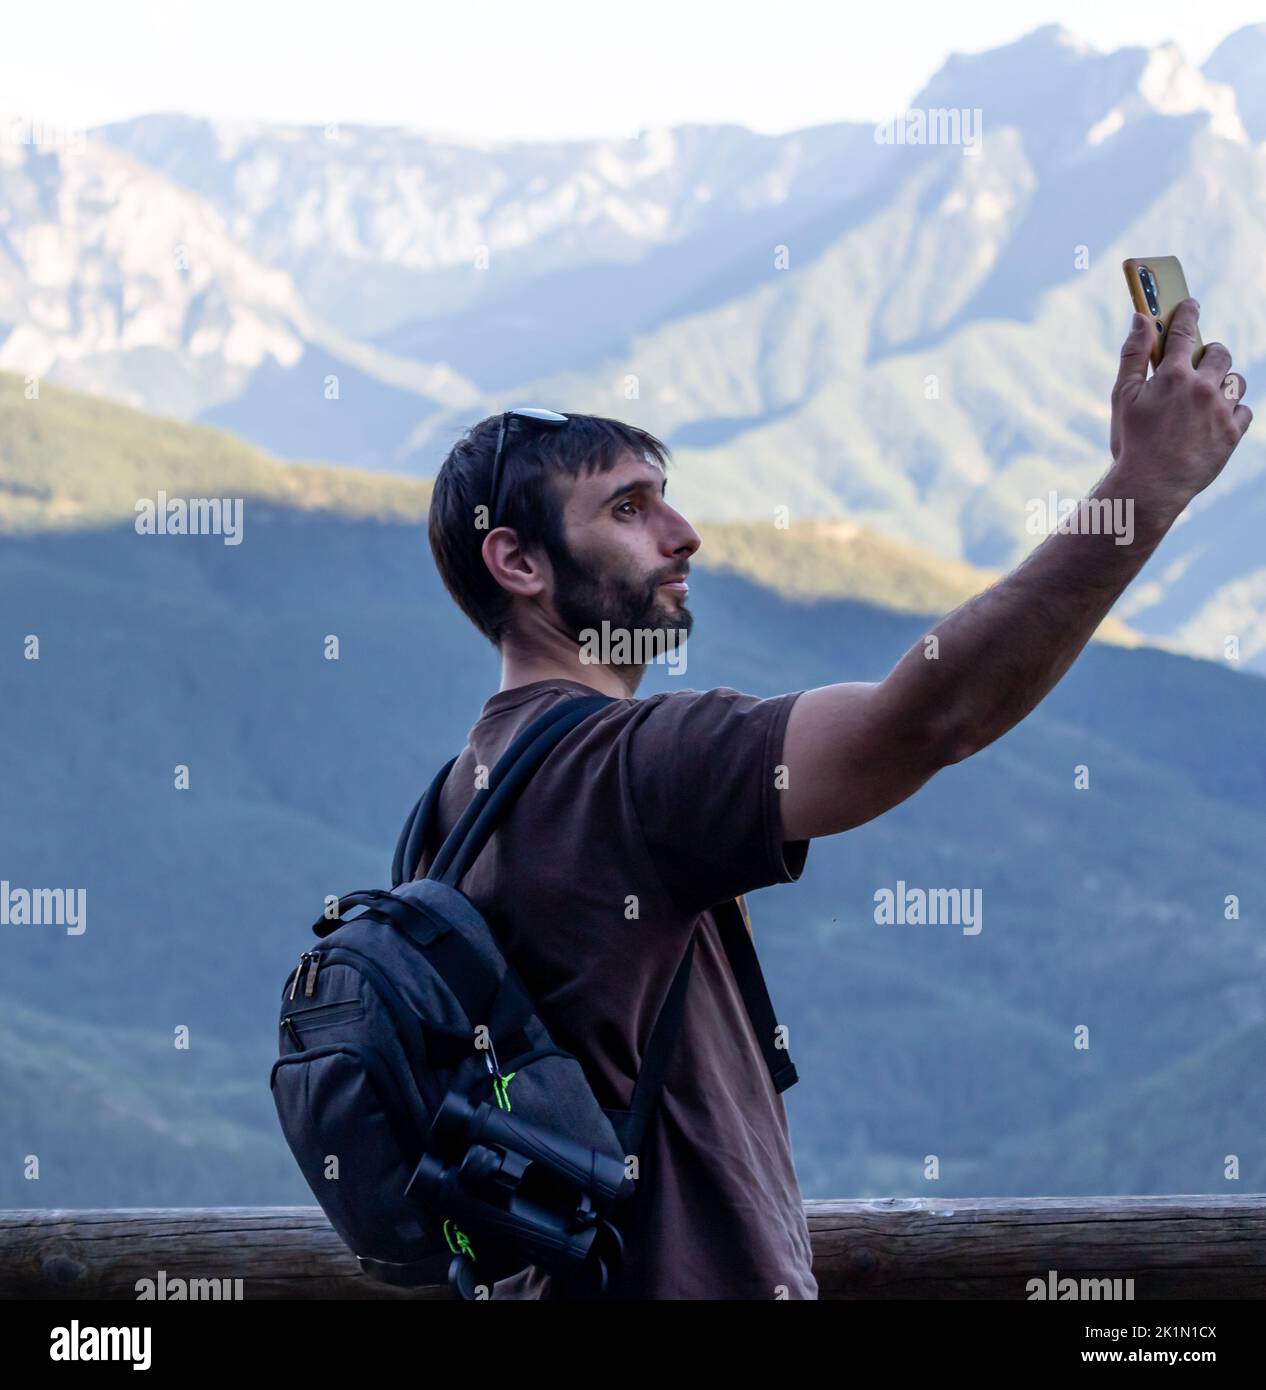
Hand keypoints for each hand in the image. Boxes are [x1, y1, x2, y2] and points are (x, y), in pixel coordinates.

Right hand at [1109, 299, 1251, 512]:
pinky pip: (1244, 410)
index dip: (1187, 313)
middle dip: (1210, 353)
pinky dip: (1232, 412)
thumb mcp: (1122, 397)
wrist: (1150, 486)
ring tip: (1206, 398)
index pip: (1184, 331)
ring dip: (1224, 383)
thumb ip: (1133, 355)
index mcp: (1173, 376)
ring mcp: (1221, 410)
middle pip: (1219, 353)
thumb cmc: (1131, 442)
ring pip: (1236, 381)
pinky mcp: (1233, 433)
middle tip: (1199, 364)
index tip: (1190, 305)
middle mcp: (1203, 388)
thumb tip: (1140, 318)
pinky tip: (1214, 422)